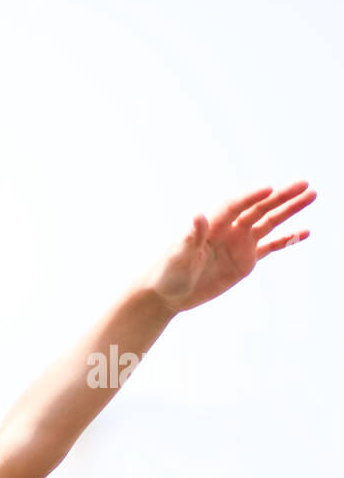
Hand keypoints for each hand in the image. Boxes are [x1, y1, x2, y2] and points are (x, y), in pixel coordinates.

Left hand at [143, 181, 315, 314]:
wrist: (167, 293)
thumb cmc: (168, 273)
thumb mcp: (179, 256)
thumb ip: (191, 236)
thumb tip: (198, 215)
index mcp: (213, 225)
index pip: (236, 206)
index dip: (251, 197)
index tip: (269, 189)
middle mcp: (229, 230)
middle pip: (258, 209)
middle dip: (280, 197)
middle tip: (304, 184)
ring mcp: (239, 244)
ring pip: (269, 222)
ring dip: (289, 210)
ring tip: (311, 195)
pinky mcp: (245, 260)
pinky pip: (270, 246)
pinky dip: (287, 240)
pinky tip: (304, 232)